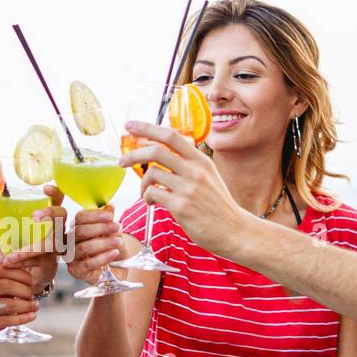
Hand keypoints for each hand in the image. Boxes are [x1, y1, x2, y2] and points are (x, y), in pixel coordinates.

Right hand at [0, 268, 38, 350]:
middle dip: (25, 288)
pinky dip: (21, 318)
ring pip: (8, 304)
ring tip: (34, 305)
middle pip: (6, 285)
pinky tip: (30, 317)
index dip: (18, 272)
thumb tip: (8, 270)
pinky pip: (5, 322)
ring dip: (26, 304)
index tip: (28, 276)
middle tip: (32, 292)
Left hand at [2, 184, 66, 293]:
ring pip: (51, 243)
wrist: (25, 274)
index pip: (57, 199)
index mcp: (47, 216)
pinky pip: (40, 261)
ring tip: (11, 255)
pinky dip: (23, 261)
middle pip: (61, 215)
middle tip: (34, 217)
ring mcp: (56, 246)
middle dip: (50, 213)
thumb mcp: (13, 229)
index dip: (55, 192)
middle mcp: (56, 228)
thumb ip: (6, 219)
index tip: (46, 188)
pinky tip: (9, 262)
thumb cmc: (18, 245)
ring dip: (30, 248)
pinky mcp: (50, 263)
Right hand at [65, 204, 126, 284]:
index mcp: (76, 228)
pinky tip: (114, 253)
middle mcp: (69, 242)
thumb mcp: (113, 232)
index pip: (80, 218)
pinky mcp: (76, 271)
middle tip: (117, 227)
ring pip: (84, 247)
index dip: (94, 215)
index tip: (110, 216)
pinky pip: (87, 264)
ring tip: (118, 242)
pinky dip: (103, 257)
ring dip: (104, 243)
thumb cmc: (112, 248)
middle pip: (80, 231)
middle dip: (101, 228)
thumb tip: (110, 205)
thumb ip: (109, 220)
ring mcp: (71, 257)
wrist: (117, 269)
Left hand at [119, 121, 253, 256]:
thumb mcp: (208, 177)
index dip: (147, 128)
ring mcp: (189, 188)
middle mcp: (195, 171)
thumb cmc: (217, 205)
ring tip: (146, 193)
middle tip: (122, 161)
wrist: (234, 230)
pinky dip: (147, 197)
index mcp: (201, 160)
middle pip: (156, 150)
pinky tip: (152, 203)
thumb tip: (160, 153)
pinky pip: (153, 194)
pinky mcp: (181, 207)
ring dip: (142, 183)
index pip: (171, 135)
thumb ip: (188, 164)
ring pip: (152, 173)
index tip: (130, 126)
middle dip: (133, 153)